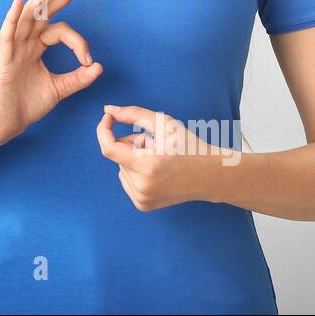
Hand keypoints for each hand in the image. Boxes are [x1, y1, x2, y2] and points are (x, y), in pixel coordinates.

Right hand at [0, 0, 101, 145]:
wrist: (6, 123)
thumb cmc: (27, 105)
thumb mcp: (59, 89)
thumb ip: (78, 78)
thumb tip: (99, 67)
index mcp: (37, 48)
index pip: (61, 31)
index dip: (79, 43)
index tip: (89, 61)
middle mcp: (26, 43)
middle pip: (44, 13)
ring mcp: (14, 48)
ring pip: (26, 17)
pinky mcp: (3, 58)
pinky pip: (7, 34)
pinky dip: (12, 18)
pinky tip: (18, 2)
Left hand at [96, 104, 215, 210]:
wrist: (210, 176)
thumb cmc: (188, 146)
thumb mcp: (164, 124)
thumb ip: (133, 114)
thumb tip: (107, 110)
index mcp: (147, 166)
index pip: (108, 148)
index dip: (104, 130)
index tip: (108, 118)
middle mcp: (142, 186)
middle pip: (118, 156)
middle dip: (131, 144)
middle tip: (156, 144)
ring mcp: (142, 198)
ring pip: (121, 168)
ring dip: (134, 158)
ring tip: (159, 159)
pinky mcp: (142, 205)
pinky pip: (126, 180)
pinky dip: (136, 172)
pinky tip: (156, 172)